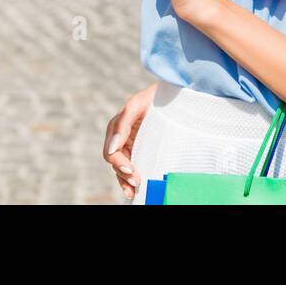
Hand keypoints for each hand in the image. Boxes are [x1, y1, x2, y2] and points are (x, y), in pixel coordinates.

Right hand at [103, 83, 157, 200]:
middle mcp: (121, 137)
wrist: (174, 94)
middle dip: (124, 174)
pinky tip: (132, 190)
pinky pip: (131, 165)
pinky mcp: (140, 148)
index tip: (131, 171)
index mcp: (117, 127)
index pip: (111, 152)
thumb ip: (122, 124)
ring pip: (122, 167)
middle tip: (137, 182)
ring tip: (134, 190)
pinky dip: (129, 178)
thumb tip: (111, 149)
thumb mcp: (137, 104)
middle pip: (116, 162)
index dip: (119, 163)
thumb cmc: (155, 96)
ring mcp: (131, 143)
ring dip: (126, 180)